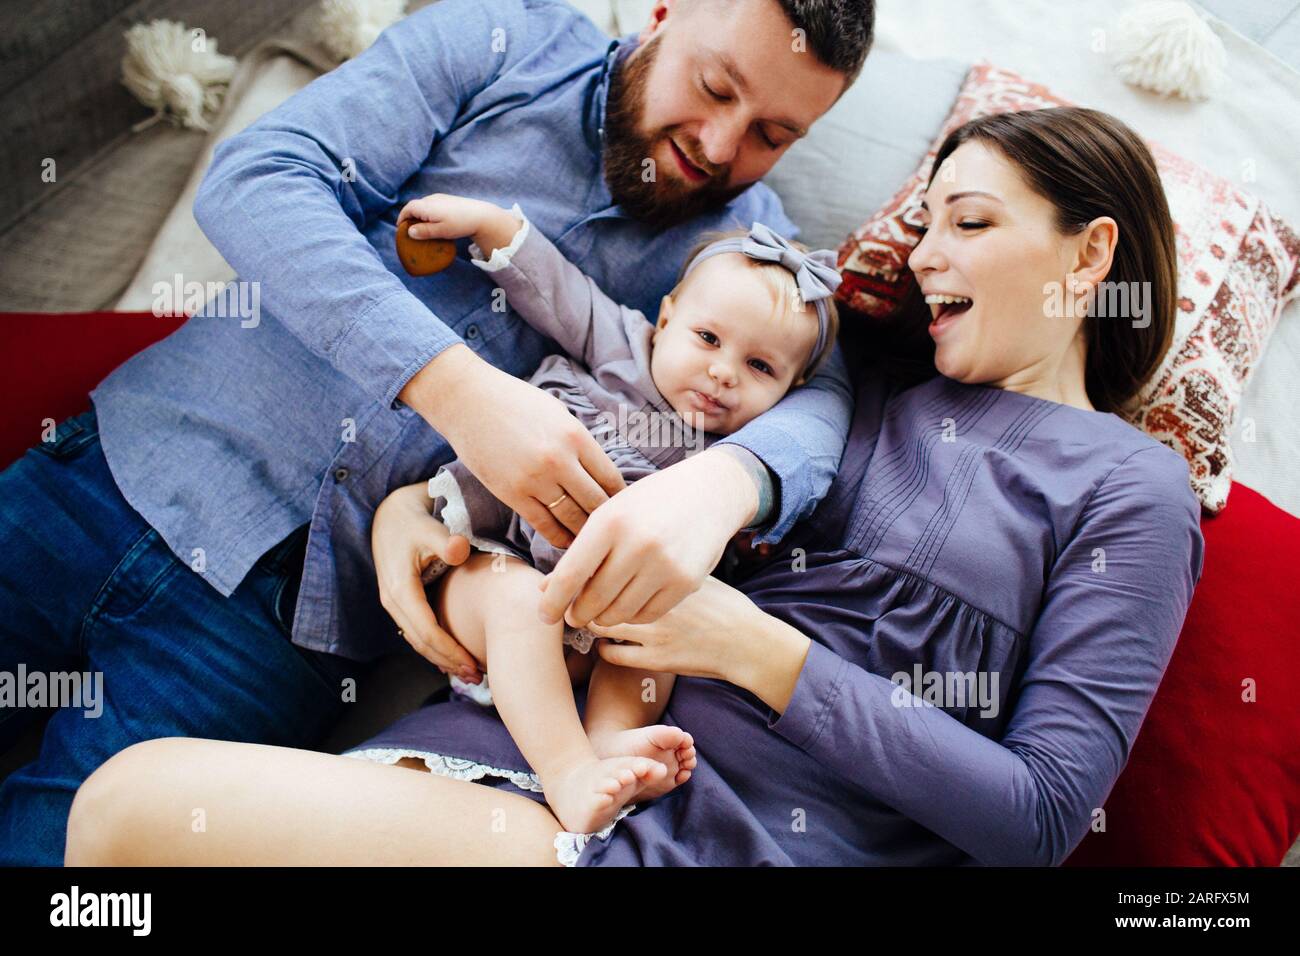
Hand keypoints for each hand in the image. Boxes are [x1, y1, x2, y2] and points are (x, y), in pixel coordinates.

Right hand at [371, 481, 481, 681]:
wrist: (391, 513)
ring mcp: (394, 603)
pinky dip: (433, 647)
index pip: (426, 631)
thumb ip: (446, 541)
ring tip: (468, 672)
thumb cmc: (413, 520)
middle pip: (421, 643)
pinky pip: (416, 631)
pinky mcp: (400, 601)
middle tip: (478, 678)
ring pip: (417, 641)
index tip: (473, 664)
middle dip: (448, 662)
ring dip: (441, 659)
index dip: (449, 651)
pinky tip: (450, 656)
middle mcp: (393, 601)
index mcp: (400, 590)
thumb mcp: (429, 527)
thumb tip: (460, 549)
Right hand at [396, 193, 519, 255]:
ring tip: (422, 229)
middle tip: (409, 231)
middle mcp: (431, 199)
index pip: (408, 209)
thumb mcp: (440, 231)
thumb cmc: (460, 224)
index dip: (402, 218)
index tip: (400, 228)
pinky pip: (432, 206)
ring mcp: (440, 198)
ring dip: (420, 216)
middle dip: (410, 217)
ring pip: (424, 206)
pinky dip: (429, 214)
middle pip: (415, 206)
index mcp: (426, 205)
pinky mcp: (448, 200)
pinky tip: (435, 223)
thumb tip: (409, 231)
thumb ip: (424, 231)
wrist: (481, 215)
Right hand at [402, 345, 626, 548]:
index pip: (611, 479)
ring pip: (572, 518)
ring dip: (585, 532)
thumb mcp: (558, 414)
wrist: (467, 402)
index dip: (622, 498)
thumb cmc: (516, 402)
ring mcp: (535, 480)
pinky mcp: (512, 494)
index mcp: (576, 437)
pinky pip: (544, 525)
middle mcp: (559, 460)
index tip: (625, 509)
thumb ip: (579, 442)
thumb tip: (600, 472)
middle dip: (607, 519)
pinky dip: (560, 537)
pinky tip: (569, 543)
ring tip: (594, 541)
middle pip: (596, 503)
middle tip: (614, 532)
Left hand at [536, 446, 758, 627]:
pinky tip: (626, 604)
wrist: (707, 493)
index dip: (553, 602)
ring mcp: (664, 565)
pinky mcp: (685, 582)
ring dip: (603, 617)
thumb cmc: (648, 503)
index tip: (544, 615)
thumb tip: (547, 591)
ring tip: (599, 610)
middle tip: (573, 615)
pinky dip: (631, 615)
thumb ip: (580, 551)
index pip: (570, 575)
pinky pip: (647, 614)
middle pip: (593, 600)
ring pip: (619, 612)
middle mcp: (637, 544)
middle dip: (577, 613)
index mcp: (609, 522)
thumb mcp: (610, 514)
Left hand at [581, 576, 762, 681]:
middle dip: (583, 595)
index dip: (590, 569)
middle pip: (598, 593)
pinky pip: (612, 654)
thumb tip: (635, 555)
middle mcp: (656, 598)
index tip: (582, 573)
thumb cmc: (724, 605)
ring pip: (600, 624)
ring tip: (590, 620)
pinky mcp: (656, 659)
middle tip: (577, 598)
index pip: (612, 564)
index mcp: (664, 570)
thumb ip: (664, 567)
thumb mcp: (696, 574)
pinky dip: (603, 648)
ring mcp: (655, 631)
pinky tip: (606, 644)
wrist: (747, 642)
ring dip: (590, 622)